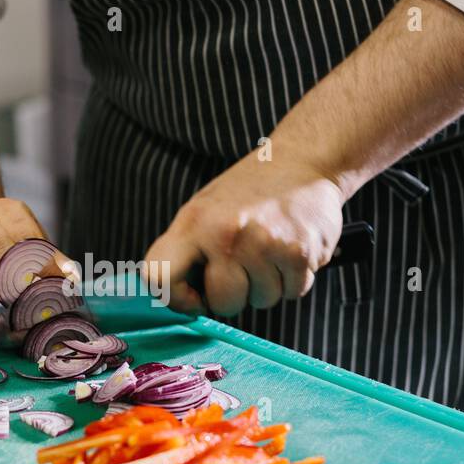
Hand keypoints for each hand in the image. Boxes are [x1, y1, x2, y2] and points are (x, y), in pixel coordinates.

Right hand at [0, 197, 54, 307]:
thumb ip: (51, 261)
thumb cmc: (7, 256)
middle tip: (35, 303)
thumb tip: (70, 279)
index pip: (25, 232)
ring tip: (15, 316)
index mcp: (2, 211)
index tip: (60, 285)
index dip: (44, 261)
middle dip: (17, 278)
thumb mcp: (32, 248)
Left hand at [145, 156, 345, 315]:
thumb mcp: (204, 210)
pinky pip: (292, 293)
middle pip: (223, 303)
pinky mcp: (298, 254)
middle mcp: (225, 233)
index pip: (161, 277)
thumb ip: (187, 252)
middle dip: (235, 294)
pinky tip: (290, 250)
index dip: (176, 298)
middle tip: (245, 264)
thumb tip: (175, 298)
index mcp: (194, 222)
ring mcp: (263, 244)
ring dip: (267, 285)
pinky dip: (293, 280)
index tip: (194, 297)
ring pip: (261, 301)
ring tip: (271, 250)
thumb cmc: (249, 192)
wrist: (303, 159)